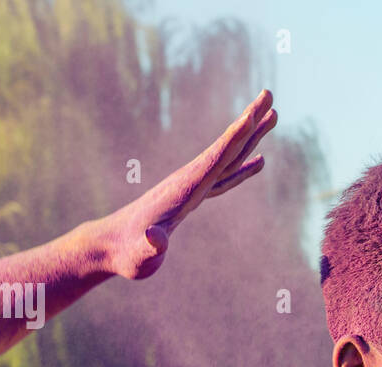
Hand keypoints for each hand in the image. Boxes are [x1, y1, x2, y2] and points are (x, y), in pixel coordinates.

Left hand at [85, 89, 277, 279]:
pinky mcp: (192, 195)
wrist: (109, 245)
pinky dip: (243, 166)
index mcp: (185, 189)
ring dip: (250, 137)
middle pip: (226, 147)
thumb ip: (149, 247)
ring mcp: (192, 186)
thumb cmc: (128, 252)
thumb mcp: (140, 255)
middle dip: (249, 122)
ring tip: (272, 116)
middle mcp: (191, 180)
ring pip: (228, 157)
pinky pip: (224, 176)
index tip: (252, 114)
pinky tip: (258, 161)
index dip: (235, 138)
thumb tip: (155, 239)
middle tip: (269, 96)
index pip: (215, 158)